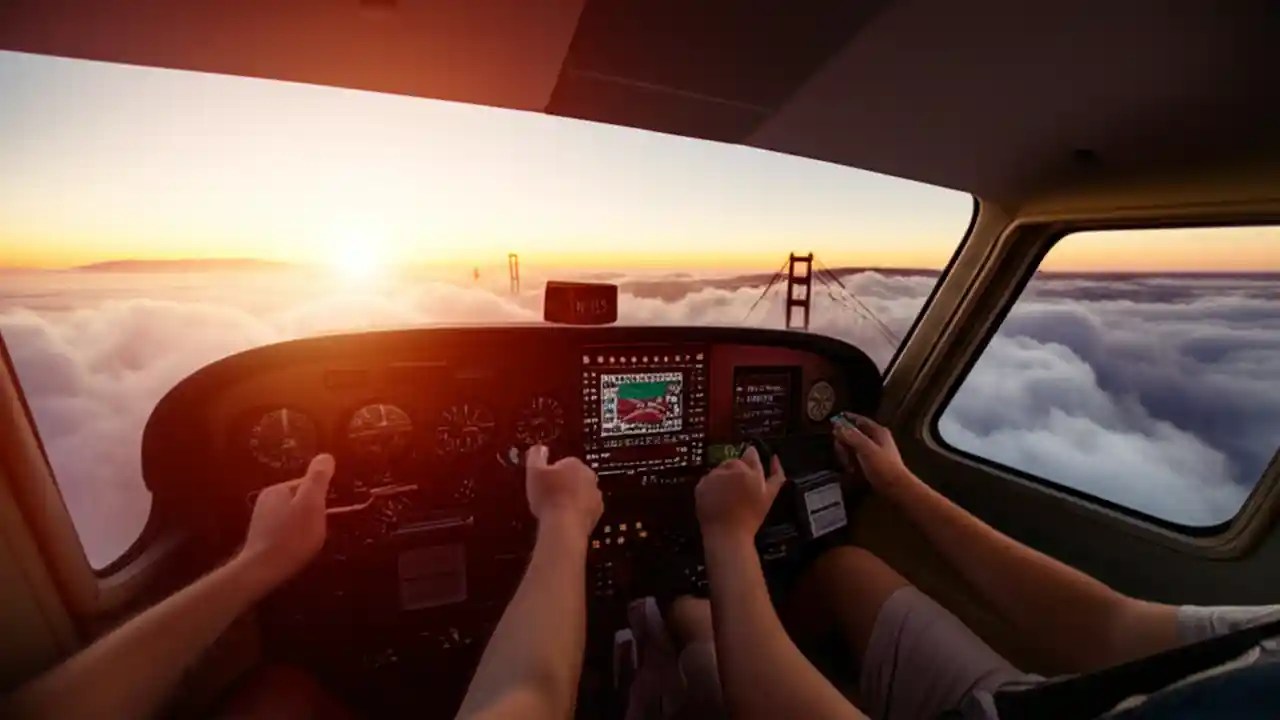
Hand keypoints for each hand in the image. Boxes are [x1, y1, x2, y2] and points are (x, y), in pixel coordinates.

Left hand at [238, 454, 333, 584]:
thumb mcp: (311, 504)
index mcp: (277, 490)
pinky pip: (284, 532)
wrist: (262, 570)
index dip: (320, 498)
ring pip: (291, 517)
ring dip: (303, 526)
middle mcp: (265, 502)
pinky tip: (296, 550)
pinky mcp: (260, 540)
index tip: (326, 513)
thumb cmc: (291, 536)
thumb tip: (325, 456)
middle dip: (312, 513)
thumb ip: (318, 479)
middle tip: (319, 529)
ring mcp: (260, 521)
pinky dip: (293, 538)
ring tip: (309, 542)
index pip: (306, 484)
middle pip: (299, 501)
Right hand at [525, 445, 603, 538]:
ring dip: (571, 498)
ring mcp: (595, 496)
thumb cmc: (548, 496)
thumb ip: (536, 455)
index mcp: (575, 464)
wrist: (564, 525)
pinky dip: (577, 512)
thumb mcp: (534, 471)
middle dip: (564, 484)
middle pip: (575, 477)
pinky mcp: (597, 513)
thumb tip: (539, 448)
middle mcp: (589, 477)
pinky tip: (564, 519)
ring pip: (582, 493)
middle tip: (548, 496)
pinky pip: (585, 509)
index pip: (564, 463)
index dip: (552, 473)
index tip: (543, 482)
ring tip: (555, 509)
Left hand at [695, 446, 785, 542]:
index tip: (751, 474)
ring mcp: (713, 476)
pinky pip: (708, 480)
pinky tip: (717, 500)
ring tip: (728, 497)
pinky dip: (712, 486)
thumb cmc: (752, 516)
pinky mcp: (700, 485)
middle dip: (737, 471)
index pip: (751, 454)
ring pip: (720, 470)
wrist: (727, 533)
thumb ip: (776, 475)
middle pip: (734, 462)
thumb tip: (775, 457)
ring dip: (724, 478)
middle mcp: (730, 468)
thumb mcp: (770, 496)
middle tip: (740, 490)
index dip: (752, 463)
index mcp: (749, 470)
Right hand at [833, 414, 912, 493]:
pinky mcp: (872, 465)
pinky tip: (851, 470)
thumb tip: (837, 425)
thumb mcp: (865, 448)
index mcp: (878, 432)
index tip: (833, 420)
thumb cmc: (882, 467)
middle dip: (844, 441)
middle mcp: (876, 440)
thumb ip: (851, 436)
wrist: (896, 489)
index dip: (846, 419)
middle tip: (841, 450)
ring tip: (847, 464)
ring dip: (846, 454)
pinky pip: (856, 459)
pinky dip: (851, 463)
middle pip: (854, 435)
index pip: (859, 420)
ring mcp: (874, 453)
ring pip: (853, 448)